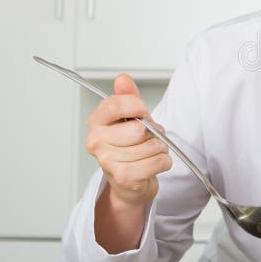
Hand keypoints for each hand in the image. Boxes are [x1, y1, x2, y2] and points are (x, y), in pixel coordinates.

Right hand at [85, 74, 171, 208]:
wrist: (129, 182)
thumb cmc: (130, 147)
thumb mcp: (130, 117)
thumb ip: (128, 96)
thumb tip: (122, 79)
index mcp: (97, 122)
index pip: (116, 104)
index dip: (137, 106)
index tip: (142, 112)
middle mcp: (96, 141)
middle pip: (139, 128)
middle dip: (152, 132)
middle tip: (147, 138)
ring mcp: (107, 161)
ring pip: (151, 145)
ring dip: (159, 148)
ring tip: (149, 152)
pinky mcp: (123, 177)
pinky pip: (158, 161)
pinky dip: (164, 162)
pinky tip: (153, 164)